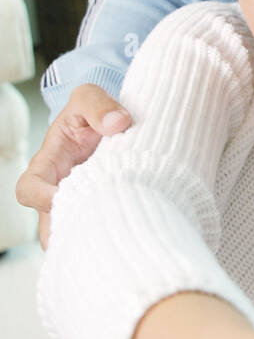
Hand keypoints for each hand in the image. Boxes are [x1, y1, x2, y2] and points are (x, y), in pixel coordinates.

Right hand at [16, 85, 131, 248]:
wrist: (115, 123)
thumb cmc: (94, 111)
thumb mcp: (90, 96)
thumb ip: (98, 105)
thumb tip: (118, 123)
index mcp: (49, 164)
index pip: (29, 189)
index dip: (42, 198)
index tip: (65, 197)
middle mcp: (59, 191)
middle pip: (49, 228)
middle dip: (71, 234)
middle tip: (104, 229)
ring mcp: (80, 206)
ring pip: (75, 239)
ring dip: (96, 241)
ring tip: (123, 235)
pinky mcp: (102, 214)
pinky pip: (102, 237)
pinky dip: (117, 238)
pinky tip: (140, 232)